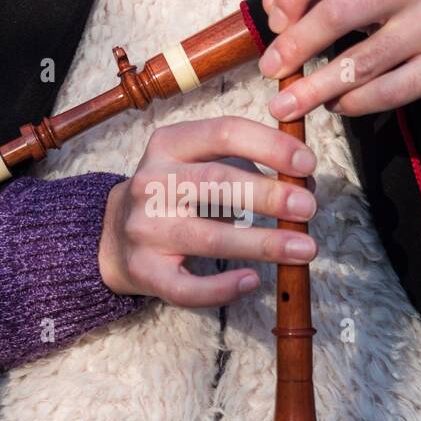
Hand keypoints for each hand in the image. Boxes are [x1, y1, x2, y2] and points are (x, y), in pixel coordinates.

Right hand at [98, 116, 317, 306]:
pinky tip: (252, 281)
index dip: (270, 145)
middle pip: (217, 183)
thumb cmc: (172, 194)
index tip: (307, 163)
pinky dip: (222, 287)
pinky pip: (187, 287)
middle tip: (308, 207)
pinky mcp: (145, 271)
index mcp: (168, 145)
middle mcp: (151, 183)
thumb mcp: (195, 162)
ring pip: (208, 236)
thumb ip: (243, 164)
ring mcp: (145, 229)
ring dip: (262, 243)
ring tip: (304, 248)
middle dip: (269, 195)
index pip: (224, 132)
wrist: (112, 236)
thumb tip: (301, 181)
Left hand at [258, 0, 420, 119]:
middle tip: (270, 70)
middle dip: (294, 47)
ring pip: (360, 61)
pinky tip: (337, 106)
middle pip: (336, 13)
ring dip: (315, 88)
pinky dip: (355, 103)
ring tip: (289, 104)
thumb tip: (273, 8)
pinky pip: (390, 90)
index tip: (276, 21)